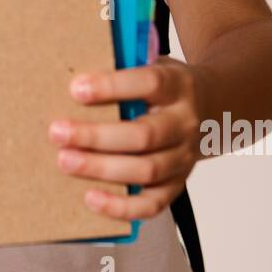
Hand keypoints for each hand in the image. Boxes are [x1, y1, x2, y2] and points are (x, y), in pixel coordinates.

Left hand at [47, 58, 206, 220]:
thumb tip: (76, 78)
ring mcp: (184, 157)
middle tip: (58, 133)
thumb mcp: (153, 64)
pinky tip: (91, 197)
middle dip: (96, 136)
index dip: (112, 87)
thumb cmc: (166, 87)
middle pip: (143, 135)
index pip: (150, 83)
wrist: (213, 107)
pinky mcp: (177, 185)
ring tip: (65, 161)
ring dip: (101, 168)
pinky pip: (152, 204)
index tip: (76, 89)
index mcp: (178, 86)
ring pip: (146, 170)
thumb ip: (123, 68)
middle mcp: (185, 123)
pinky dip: (121, 206)